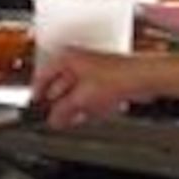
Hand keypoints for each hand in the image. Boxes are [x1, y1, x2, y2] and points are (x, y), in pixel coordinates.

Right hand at [30, 48, 156, 128]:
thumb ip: (62, 111)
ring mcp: (92, 70)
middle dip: (59, 105)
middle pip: (60, 86)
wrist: (142, 78)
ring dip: (75, 108)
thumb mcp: (80, 98)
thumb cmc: (115, 77)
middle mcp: (78, 61)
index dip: (38, 93)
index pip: (43, 75)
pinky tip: (92, 114)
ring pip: (76, 92)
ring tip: (73, 120)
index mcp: (67, 58)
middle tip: (54, 118)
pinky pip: (91, 95)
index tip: (36, 106)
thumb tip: (53, 120)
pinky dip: (90, 106)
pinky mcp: (105, 80)